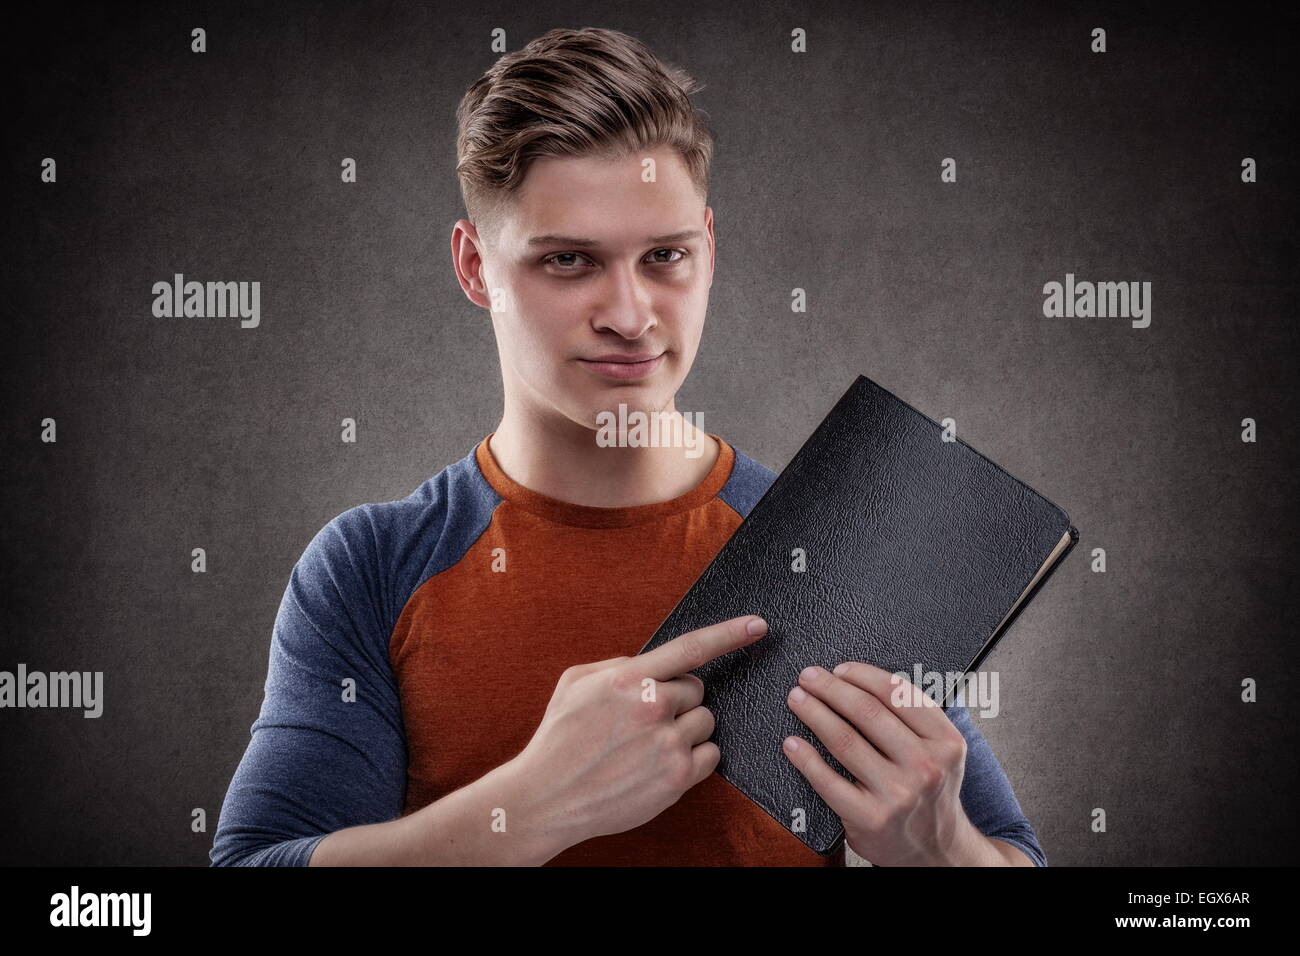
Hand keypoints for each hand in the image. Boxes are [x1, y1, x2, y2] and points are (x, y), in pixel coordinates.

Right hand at [510, 614, 767, 850]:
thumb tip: (651, 665)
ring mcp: (667, 744)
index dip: (729, 633)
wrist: (547, 798)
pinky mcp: (677, 778)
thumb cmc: (558, 739)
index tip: (758, 625)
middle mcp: (652, 707)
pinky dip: (693, 757)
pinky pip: (711, 755)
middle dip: (677, 699)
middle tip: (644, 719)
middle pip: (697, 690)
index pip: (691, 648)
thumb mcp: (576, 682)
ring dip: (685, 729)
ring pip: (705, 722)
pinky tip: (660, 763)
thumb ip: (619, 665)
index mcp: (628, 678)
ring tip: (647, 745)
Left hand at [781, 661, 978, 865]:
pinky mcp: (869, 818)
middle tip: (808, 677)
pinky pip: (827, 781)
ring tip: (797, 699)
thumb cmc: (930, 789)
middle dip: (830, 688)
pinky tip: (792, 743)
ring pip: (844, 741)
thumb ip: (916, 716)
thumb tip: (862, 678)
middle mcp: (925, 766)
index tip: (839, 669)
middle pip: (866, 712)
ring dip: (813, 713)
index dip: (862, 675)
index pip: (898, 693)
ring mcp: (897, 794)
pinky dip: (805, 758)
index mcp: (946, 741)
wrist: (937, 850)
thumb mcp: (941, 750)